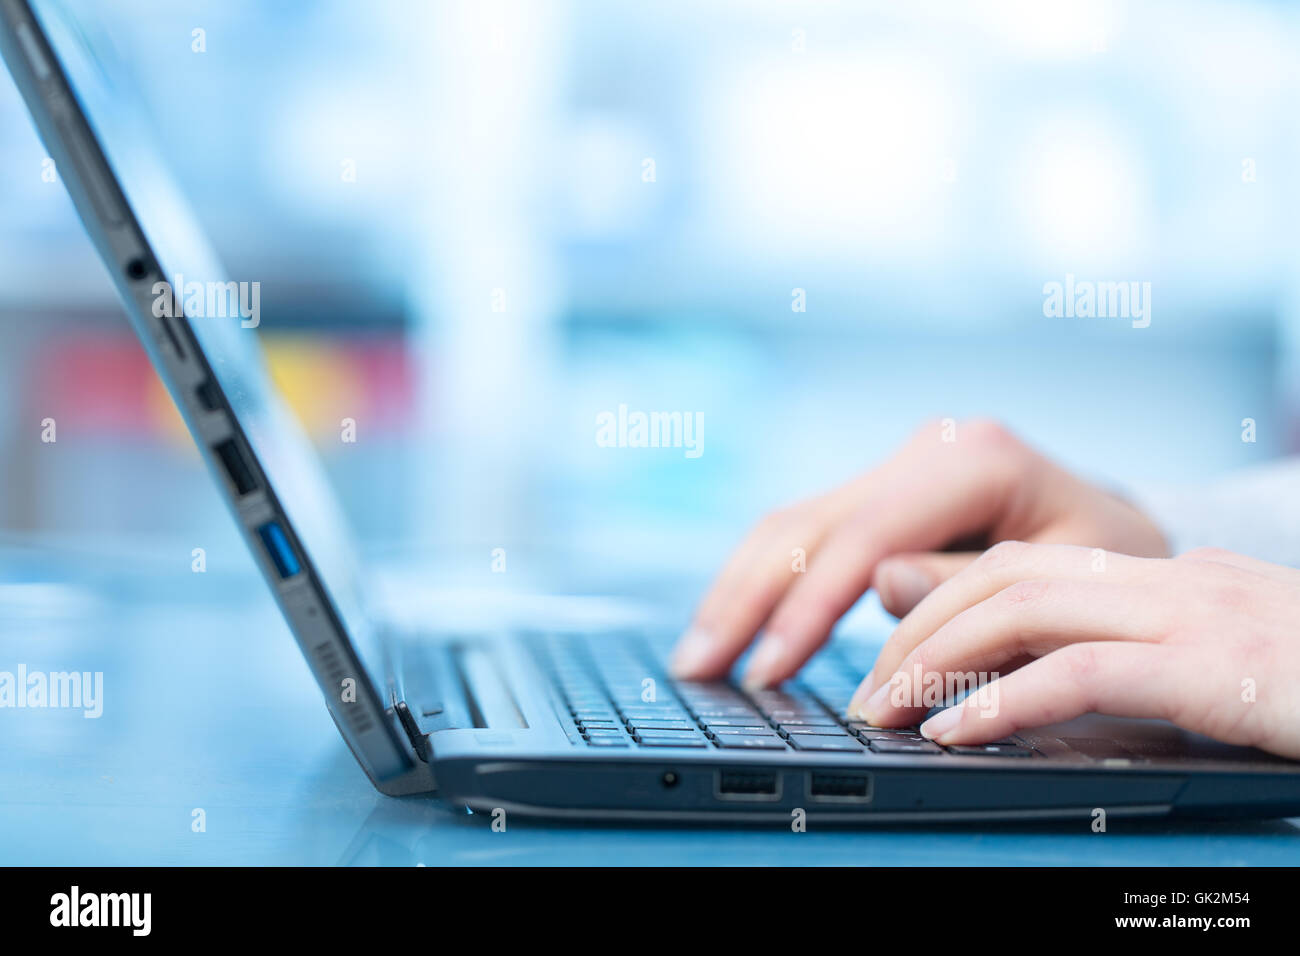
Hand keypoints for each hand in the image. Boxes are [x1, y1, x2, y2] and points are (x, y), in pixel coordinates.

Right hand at [671, 419, 1167, 686]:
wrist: (1122, 527)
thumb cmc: (1113, 561)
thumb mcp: (1073, 577)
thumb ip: (973, 584)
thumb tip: (880, 588)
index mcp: (977, 459)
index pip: (867, 537)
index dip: (808, 609)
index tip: (768, 672)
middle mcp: (928, 449)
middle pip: (810, 523)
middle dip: (746, 600)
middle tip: (697, 670)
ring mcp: (900, 466)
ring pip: (793, 523)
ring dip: (738, 591)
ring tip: (696, 658)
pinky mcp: (884, 492)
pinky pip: (809, 534)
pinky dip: (764, 582)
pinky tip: (732, 623)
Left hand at [850, 543, 1299, 759]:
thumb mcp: (1222, 668)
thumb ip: (1138, 656)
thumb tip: (1043, 676)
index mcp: (1172, 577)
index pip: (1026, 568)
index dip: (944, 604)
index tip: (890, 656)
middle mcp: (1176, 578)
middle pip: (1008, 578)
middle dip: (919, 631)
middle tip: (866, 692)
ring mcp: (1199, 613)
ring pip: (1026, 610)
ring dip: (938, 660)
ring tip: (885, 710)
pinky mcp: (1217, 667)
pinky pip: (1081, 673)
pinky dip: (1003, 700)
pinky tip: (954, 732)